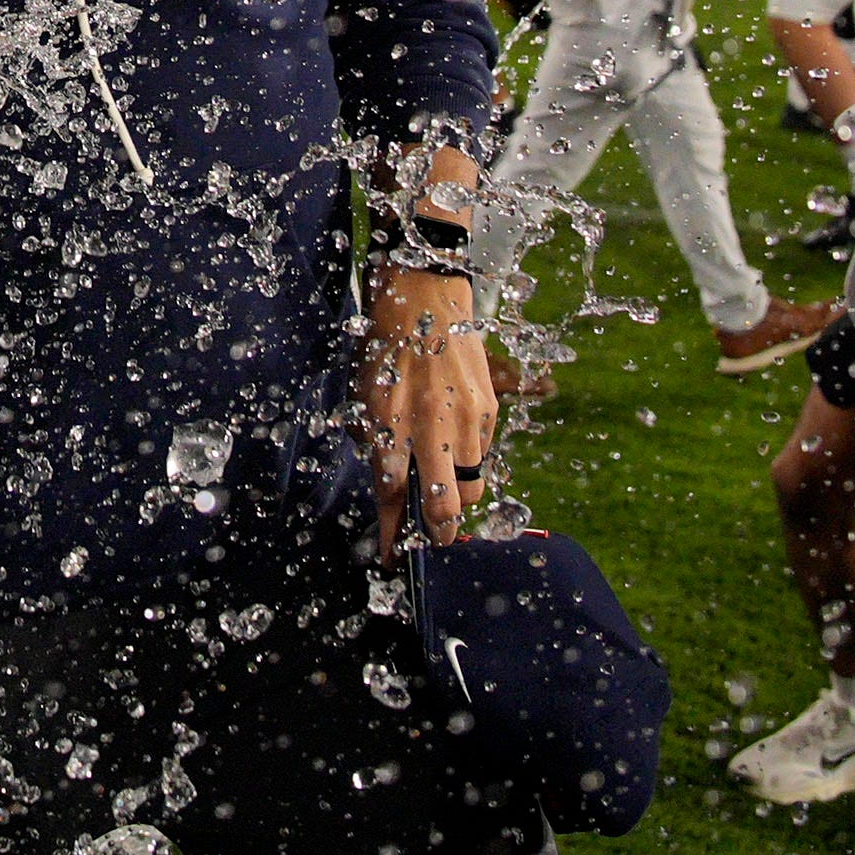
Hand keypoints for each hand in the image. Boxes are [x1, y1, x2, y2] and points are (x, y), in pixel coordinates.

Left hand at [358, 263, 496, 555]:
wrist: (424, 296)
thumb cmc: (385, 347)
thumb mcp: (365, 396)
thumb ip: (379, 444)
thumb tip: (392, 487)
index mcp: (389, 424)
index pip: (391, 496)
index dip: (393, 534)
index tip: (394, 558)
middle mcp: (428, 426)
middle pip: (442, 506)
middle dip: (437, 534)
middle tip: (433, 541)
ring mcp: (464, 419)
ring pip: (471, 488)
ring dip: (458, 501)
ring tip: (446, 497)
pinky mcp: (488, 409)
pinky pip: (482, 454)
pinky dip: (469, 460)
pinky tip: (456, 446)